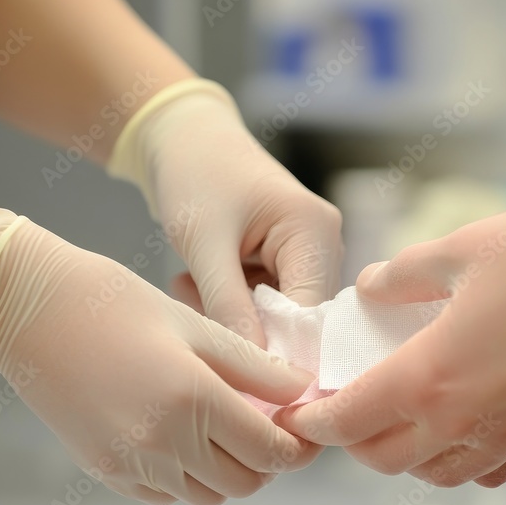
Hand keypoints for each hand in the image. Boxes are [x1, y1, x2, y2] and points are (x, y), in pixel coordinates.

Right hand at [0, 172, 320, 504]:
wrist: (30, 309)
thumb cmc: (115, 302)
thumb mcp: (196, 325)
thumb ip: (254, 367)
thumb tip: (301, 392)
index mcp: (192, 401)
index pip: (270, 451)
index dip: (298, 447)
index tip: (306, 430)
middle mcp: (162, 443)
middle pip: (244, 482)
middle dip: (269, 460)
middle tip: (271, 426)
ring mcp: (129, 463)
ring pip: (207, 495)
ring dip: (230, 471)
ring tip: (229, 430)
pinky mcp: (104, 470)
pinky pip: (166, 494)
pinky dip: (189, 478)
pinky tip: (187, 439)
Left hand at [122, 81, 342, 346]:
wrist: (180, 136)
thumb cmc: (193, 174)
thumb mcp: (205, 242)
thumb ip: (230, 305)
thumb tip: (260, 367)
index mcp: (316, 233)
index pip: (312, 315)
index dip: (279, 349)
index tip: (233, 368)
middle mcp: (325, 246)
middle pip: (298, 320)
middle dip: (247, 327)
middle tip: (193, 305)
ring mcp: (308, 254)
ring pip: (276, 316)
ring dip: (231, 314)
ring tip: (187, 285)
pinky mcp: (286, 262)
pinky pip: (264, 303)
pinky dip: (228, 302)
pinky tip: (195, 281)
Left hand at [279, 206, 505, 487]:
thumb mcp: (459, 248)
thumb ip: (402, 272)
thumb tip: (371, 287)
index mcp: (429, 377)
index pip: (349, 420)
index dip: (313, 420)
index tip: (297, 412)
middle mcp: (464, 422)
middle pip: (384, 458)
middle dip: (353, 439)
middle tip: (345, 406)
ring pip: (434, 473)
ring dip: (403, 455)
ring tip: (397, 418)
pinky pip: (487, 470)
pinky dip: (458, 461)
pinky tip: (459, 428)